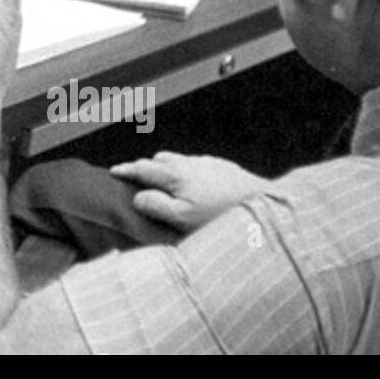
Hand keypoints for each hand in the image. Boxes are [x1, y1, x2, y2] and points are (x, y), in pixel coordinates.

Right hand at [109, 151, 267, 232]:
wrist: (266, 205)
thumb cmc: (221, 217)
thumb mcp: (183, 219)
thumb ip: (157, 206)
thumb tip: (138, 196)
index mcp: (175, 176)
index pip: (143, 169)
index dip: (126, 170)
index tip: (114, 171)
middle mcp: (189, 164)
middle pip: (159, 159)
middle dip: (144, 166)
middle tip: (134, 176)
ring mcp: (207, 163)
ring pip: (179, 160)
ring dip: (166, 166)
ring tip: (163, 180)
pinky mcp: (224, 167)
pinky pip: (198, 164)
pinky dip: (187, 170)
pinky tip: (195, 184)